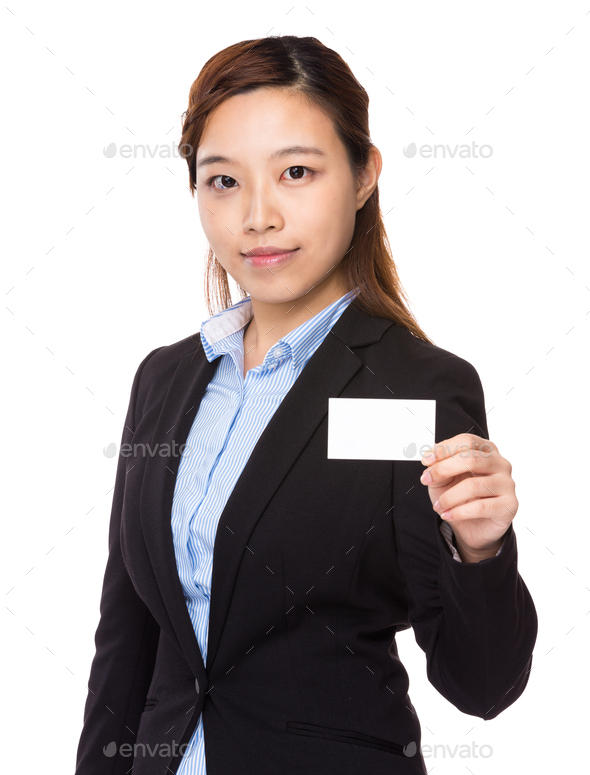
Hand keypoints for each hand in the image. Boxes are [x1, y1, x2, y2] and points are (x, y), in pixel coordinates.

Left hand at [419, 433, 515, 559]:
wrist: (473, 526)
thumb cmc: (460, 497)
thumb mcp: (444, 479)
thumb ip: (438, 467)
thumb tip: (431, 462)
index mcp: (487, 450)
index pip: (467, 441)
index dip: (444, 449)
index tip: (426, 461)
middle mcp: (501, 463)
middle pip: (472, 459)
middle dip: (443, 469)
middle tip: (426, 480)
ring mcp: (507, 484)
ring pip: (473, 486)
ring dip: (449, 497)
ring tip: (438, 505)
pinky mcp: (510, 505)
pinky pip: (481, 507)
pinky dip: (458, 512)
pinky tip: (447, 514)